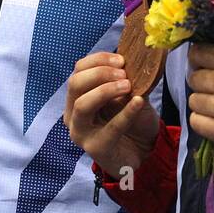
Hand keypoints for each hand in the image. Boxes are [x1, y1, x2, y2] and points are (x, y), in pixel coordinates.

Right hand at [64, 51, 160, 179]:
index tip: (121, 59)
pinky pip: (110, 128)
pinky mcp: (95, 149)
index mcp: (76, 97)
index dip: (98, 60)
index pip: (78, 70)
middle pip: (75, 84)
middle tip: (124, 73)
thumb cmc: (131, 120)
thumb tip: (128, 60)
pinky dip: (126, 113)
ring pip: (83, 104)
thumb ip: (123, 79)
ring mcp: (81, 132)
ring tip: (128, 86)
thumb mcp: (127, 94)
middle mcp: (72, 114)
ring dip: (106, 90)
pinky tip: (139, 102)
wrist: (141, 152)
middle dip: (100, 73)